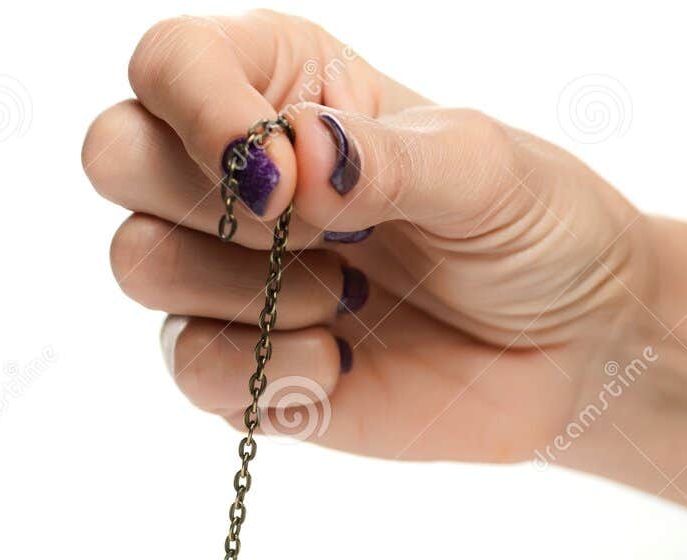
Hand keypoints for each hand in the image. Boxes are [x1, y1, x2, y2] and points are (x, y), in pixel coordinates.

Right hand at [82, 11, 657, 463]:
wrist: (572, 351)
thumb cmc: (535, 229)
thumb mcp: (484, 172)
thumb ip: (387, 156)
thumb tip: (296, 153)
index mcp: (284, 88)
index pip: (169, 62)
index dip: (199, 110)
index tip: (279, 169)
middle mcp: (234, 174)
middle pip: (114, 155)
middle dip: (202, 199)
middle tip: (306, 229)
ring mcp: (226, 276)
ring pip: (138, 261)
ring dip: (247, 288)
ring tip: (349, 295)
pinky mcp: (239, 366)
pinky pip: (190, 365)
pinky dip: (270, 370)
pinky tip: (344, 363)